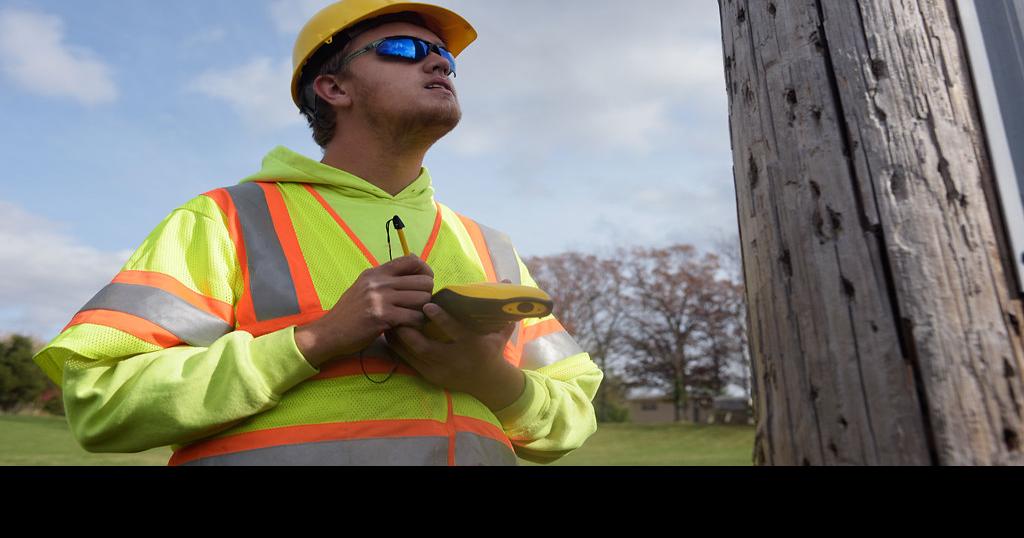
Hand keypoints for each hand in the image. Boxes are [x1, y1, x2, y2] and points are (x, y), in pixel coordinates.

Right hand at [295, 255, 433, 367]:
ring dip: (423, 311)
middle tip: (419, 306)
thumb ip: (386, 277)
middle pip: (423, 281)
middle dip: (427, 295)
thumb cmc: (350, 312)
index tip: (423, 285)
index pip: (412, 260)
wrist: (329, 332)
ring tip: (414, 317)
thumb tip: (414, 260)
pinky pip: (414, 317)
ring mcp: (380, 298)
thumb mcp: (365, 287)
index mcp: (376, 272)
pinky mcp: (382, 316)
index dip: (425, 272)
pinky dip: (416, 324)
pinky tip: (408, 327)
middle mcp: (379, 281)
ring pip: (422, 299)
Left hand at [385, 302, 524, 411]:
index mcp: (474, 346)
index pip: (456, 332)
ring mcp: (441, 371)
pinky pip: (410, 363)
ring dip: (399, 339)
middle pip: (426, 347)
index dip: (441, 319)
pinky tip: (391, 335)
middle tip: (398, 312)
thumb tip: (506, 280)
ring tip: (390, 320)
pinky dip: (399, 349)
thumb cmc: (492, 351)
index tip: (427, 304)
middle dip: (409, 331)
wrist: (488, 384)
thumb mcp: (500, 331)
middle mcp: (455, 360)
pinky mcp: (431, 377)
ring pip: (414, 355)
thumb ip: (500, 305)